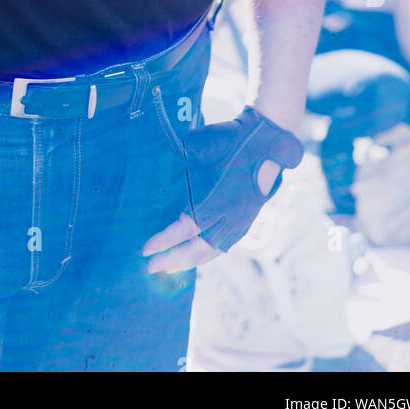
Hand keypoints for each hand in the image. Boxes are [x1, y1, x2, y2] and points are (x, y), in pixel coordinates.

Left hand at [141, 157, 280, 273]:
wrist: (264, 143)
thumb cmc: (229, 141)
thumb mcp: (198, 146)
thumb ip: (181, 162)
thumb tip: (162, 163)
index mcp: (213, 201)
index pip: (183, 229)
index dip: (164, 242)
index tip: (145, 250)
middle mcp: (225, 218)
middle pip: (196, 250)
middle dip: (171, 260)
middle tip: (150, 266)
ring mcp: (237, 223)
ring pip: (209, 253)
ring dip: (187, 262)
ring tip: (168, 268)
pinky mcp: (243, 223)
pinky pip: (221, 247)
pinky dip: (204, 256)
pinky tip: (192, 258)